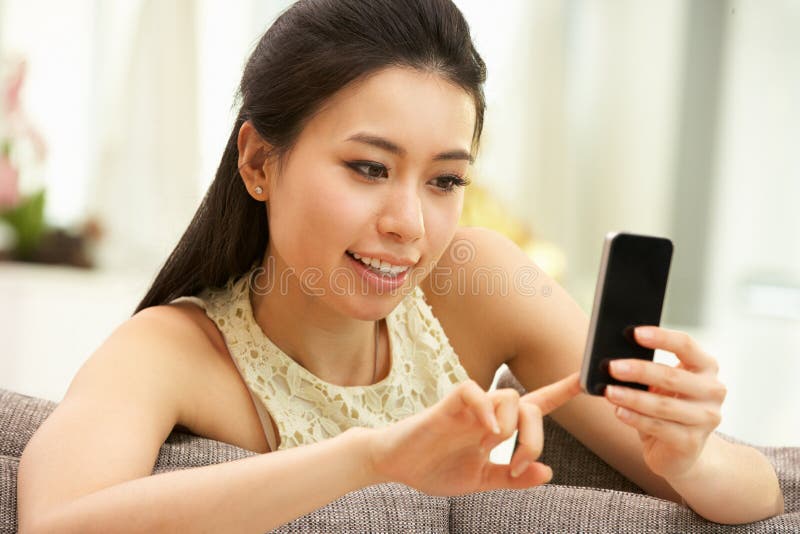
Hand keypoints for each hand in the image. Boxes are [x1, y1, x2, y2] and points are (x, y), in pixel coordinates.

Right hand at [366, 373, 580, 495]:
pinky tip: (487, 433)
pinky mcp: (447, 406)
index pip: (535, 406)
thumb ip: (513, 478)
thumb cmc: (435, 468)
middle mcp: (487, 414)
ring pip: (508, 396)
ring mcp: (469, 409)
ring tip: (498, 451)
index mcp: (496, 429)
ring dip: (513, 426)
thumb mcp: (481, 481)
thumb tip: (549, 473)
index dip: (561, 392)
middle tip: (520, 465)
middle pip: (528, 403)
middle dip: (534, 435)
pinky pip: (474, 392)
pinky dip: (486, 410)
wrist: (397, 466)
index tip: (586, 381)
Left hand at [604, 326, 726, 479]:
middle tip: (612, 367)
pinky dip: (636, 419)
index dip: (661, 337)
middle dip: (639, 370)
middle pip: (672, 376)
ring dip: (632, 397)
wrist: (680, 450)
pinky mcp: (692, 442)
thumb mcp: (659, 384)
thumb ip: (645, 369)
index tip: (634, 332)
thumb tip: (613, 360)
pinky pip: (659, 427)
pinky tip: (619, 412)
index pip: (686, 345)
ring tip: (609, 391)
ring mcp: (706, 418)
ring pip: (663, 405)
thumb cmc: (665, 406)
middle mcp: (712, 390)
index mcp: (706, 367)